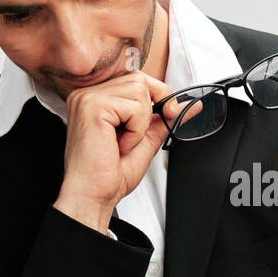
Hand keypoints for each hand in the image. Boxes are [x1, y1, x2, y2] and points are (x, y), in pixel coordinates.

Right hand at [55, 71, 183, 231]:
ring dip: (141, 123)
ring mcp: (87, 97)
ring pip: (139, 90)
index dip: (158, 96)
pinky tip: (118, 145)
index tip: (167, 115)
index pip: (137, 79)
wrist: (93, 196)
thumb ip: (164, 119)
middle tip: (138, 137)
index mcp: (97, 98)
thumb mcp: (145, 140)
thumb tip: (190, 106)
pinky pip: (134, 107)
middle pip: (140, 79)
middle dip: (150, 110)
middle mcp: (88, 94)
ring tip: (123, 143)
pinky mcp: (92, 106)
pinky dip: (135, 131)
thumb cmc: (110, 174)